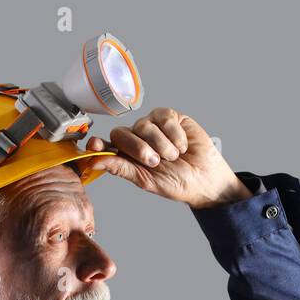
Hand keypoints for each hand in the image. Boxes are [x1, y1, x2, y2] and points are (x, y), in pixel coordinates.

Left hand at [84, 107, 251, 208]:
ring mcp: (152, 125)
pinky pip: (164, 118)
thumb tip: (94, 161)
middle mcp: (136, 137)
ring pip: (144, 125)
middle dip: (139, 149)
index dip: (99, 144)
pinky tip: (182, 145)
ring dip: (162, 145)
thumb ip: (121, 168)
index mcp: (127, 155)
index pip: (107, 145)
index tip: (94, 145)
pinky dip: (175, 135)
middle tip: (156, 162)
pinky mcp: (169, 117)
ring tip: (174, 156)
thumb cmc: (177, 182)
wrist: (205, 178)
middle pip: (123, 133)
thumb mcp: (146, 180)